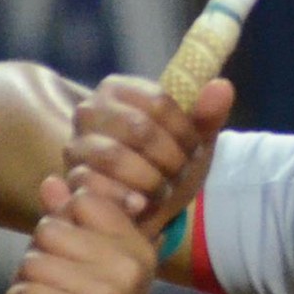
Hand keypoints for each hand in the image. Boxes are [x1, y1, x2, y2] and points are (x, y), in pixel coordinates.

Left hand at [4, 176, 156, 293]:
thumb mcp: (96, 272)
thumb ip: (74, 225)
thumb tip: (51, 182)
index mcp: (139, 251)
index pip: (85, 202)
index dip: (63, 225)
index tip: (72, 259)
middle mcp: (128, 268)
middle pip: (49, 229)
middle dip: (39, 259)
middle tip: (57, 292)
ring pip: (32, 261)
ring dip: (26, 286)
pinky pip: (24, 291)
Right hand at [63, 76, 233, 235]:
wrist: (146, 207)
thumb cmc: (167, 164)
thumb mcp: (193, 141)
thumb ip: (208, 114)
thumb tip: (222, 87)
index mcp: (119, 90)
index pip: (159, 102)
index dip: (185, 131)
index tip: (195, 151)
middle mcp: (90, 110)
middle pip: (140, 129)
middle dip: (170, 159)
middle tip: (180, 175)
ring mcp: (76, 144)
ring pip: (115, 157)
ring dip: (151, 181)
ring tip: (163, 191)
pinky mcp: (71, 179)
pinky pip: (95, 186)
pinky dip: (125, 199)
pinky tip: (141, 206)